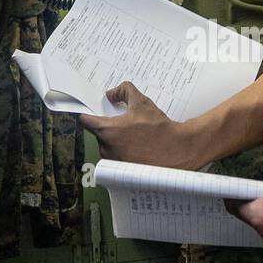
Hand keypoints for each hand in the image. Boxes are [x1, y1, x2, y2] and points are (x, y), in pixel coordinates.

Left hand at [81, 82, 196, 168]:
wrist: (177, 149)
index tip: (94, 112)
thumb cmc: (159, 129)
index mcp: (107, 131)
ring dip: (116, 140)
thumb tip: (112, 93)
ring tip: (134, 136)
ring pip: (108, 145)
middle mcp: (106, 148)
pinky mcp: (122, 170)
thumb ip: (124, 91)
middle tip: (124, 123)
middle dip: (109, 127)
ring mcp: (114, 161)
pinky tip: (137, 147)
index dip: (89, 114)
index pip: (85, 120)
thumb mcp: (142, 103)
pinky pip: (116, 157)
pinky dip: (123, 151)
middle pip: (98, 133)